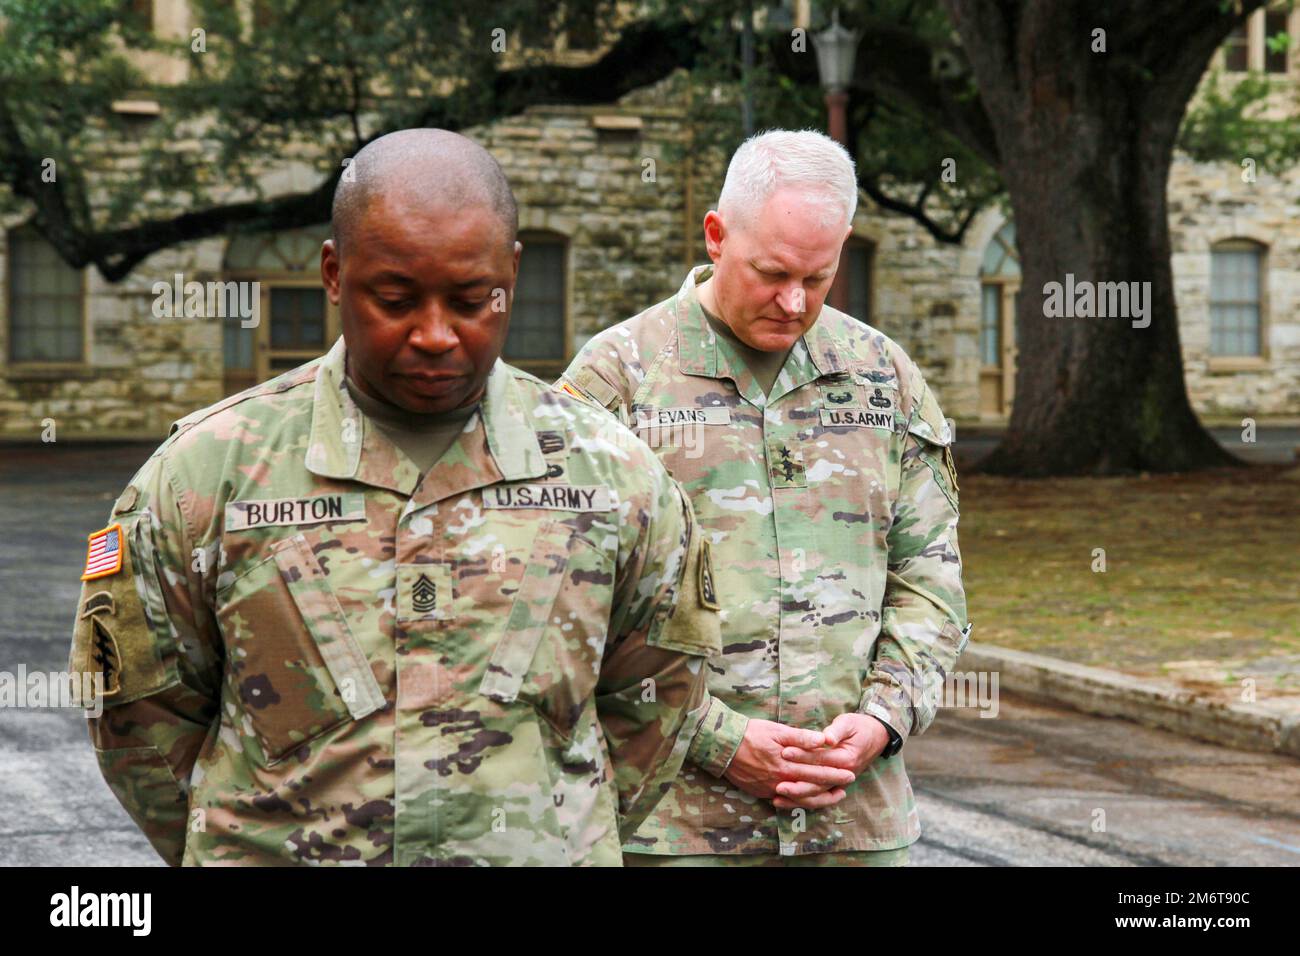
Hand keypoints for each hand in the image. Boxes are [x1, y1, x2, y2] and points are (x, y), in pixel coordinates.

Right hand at [722, 719, 854, 806]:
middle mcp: (781, 779)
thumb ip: (801, 737)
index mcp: (787, 762)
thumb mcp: (777, 730)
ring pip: (800, 798)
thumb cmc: (750, 733)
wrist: (721, 745)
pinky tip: (808, 800)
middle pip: (812, 784)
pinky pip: (785, 801)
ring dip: (819, 798)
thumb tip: (823, 740)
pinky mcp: (762, 792)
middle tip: (849, 782)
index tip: (849, 770)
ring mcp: (771, 788)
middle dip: (832, 783)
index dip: (834, 770)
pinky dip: (799, 802)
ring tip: (834, 796)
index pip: (817, 768)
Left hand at [774, 713, 889, 809]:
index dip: (802, 756)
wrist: (875, 736)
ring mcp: (840, 782)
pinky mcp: (835, 785)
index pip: (820, 759)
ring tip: (778, 796)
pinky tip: (786, 801)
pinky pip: (818, 796)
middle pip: (817, 782)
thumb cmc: (859, 727)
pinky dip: (803, 800)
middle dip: (797, 784)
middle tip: (778, 783)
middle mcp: (844, 774)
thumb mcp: (848, 723)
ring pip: (817, 794)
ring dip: (798, 797)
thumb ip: (836, 731)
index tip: (785, 752)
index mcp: (846, 758)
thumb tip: (826, 738)